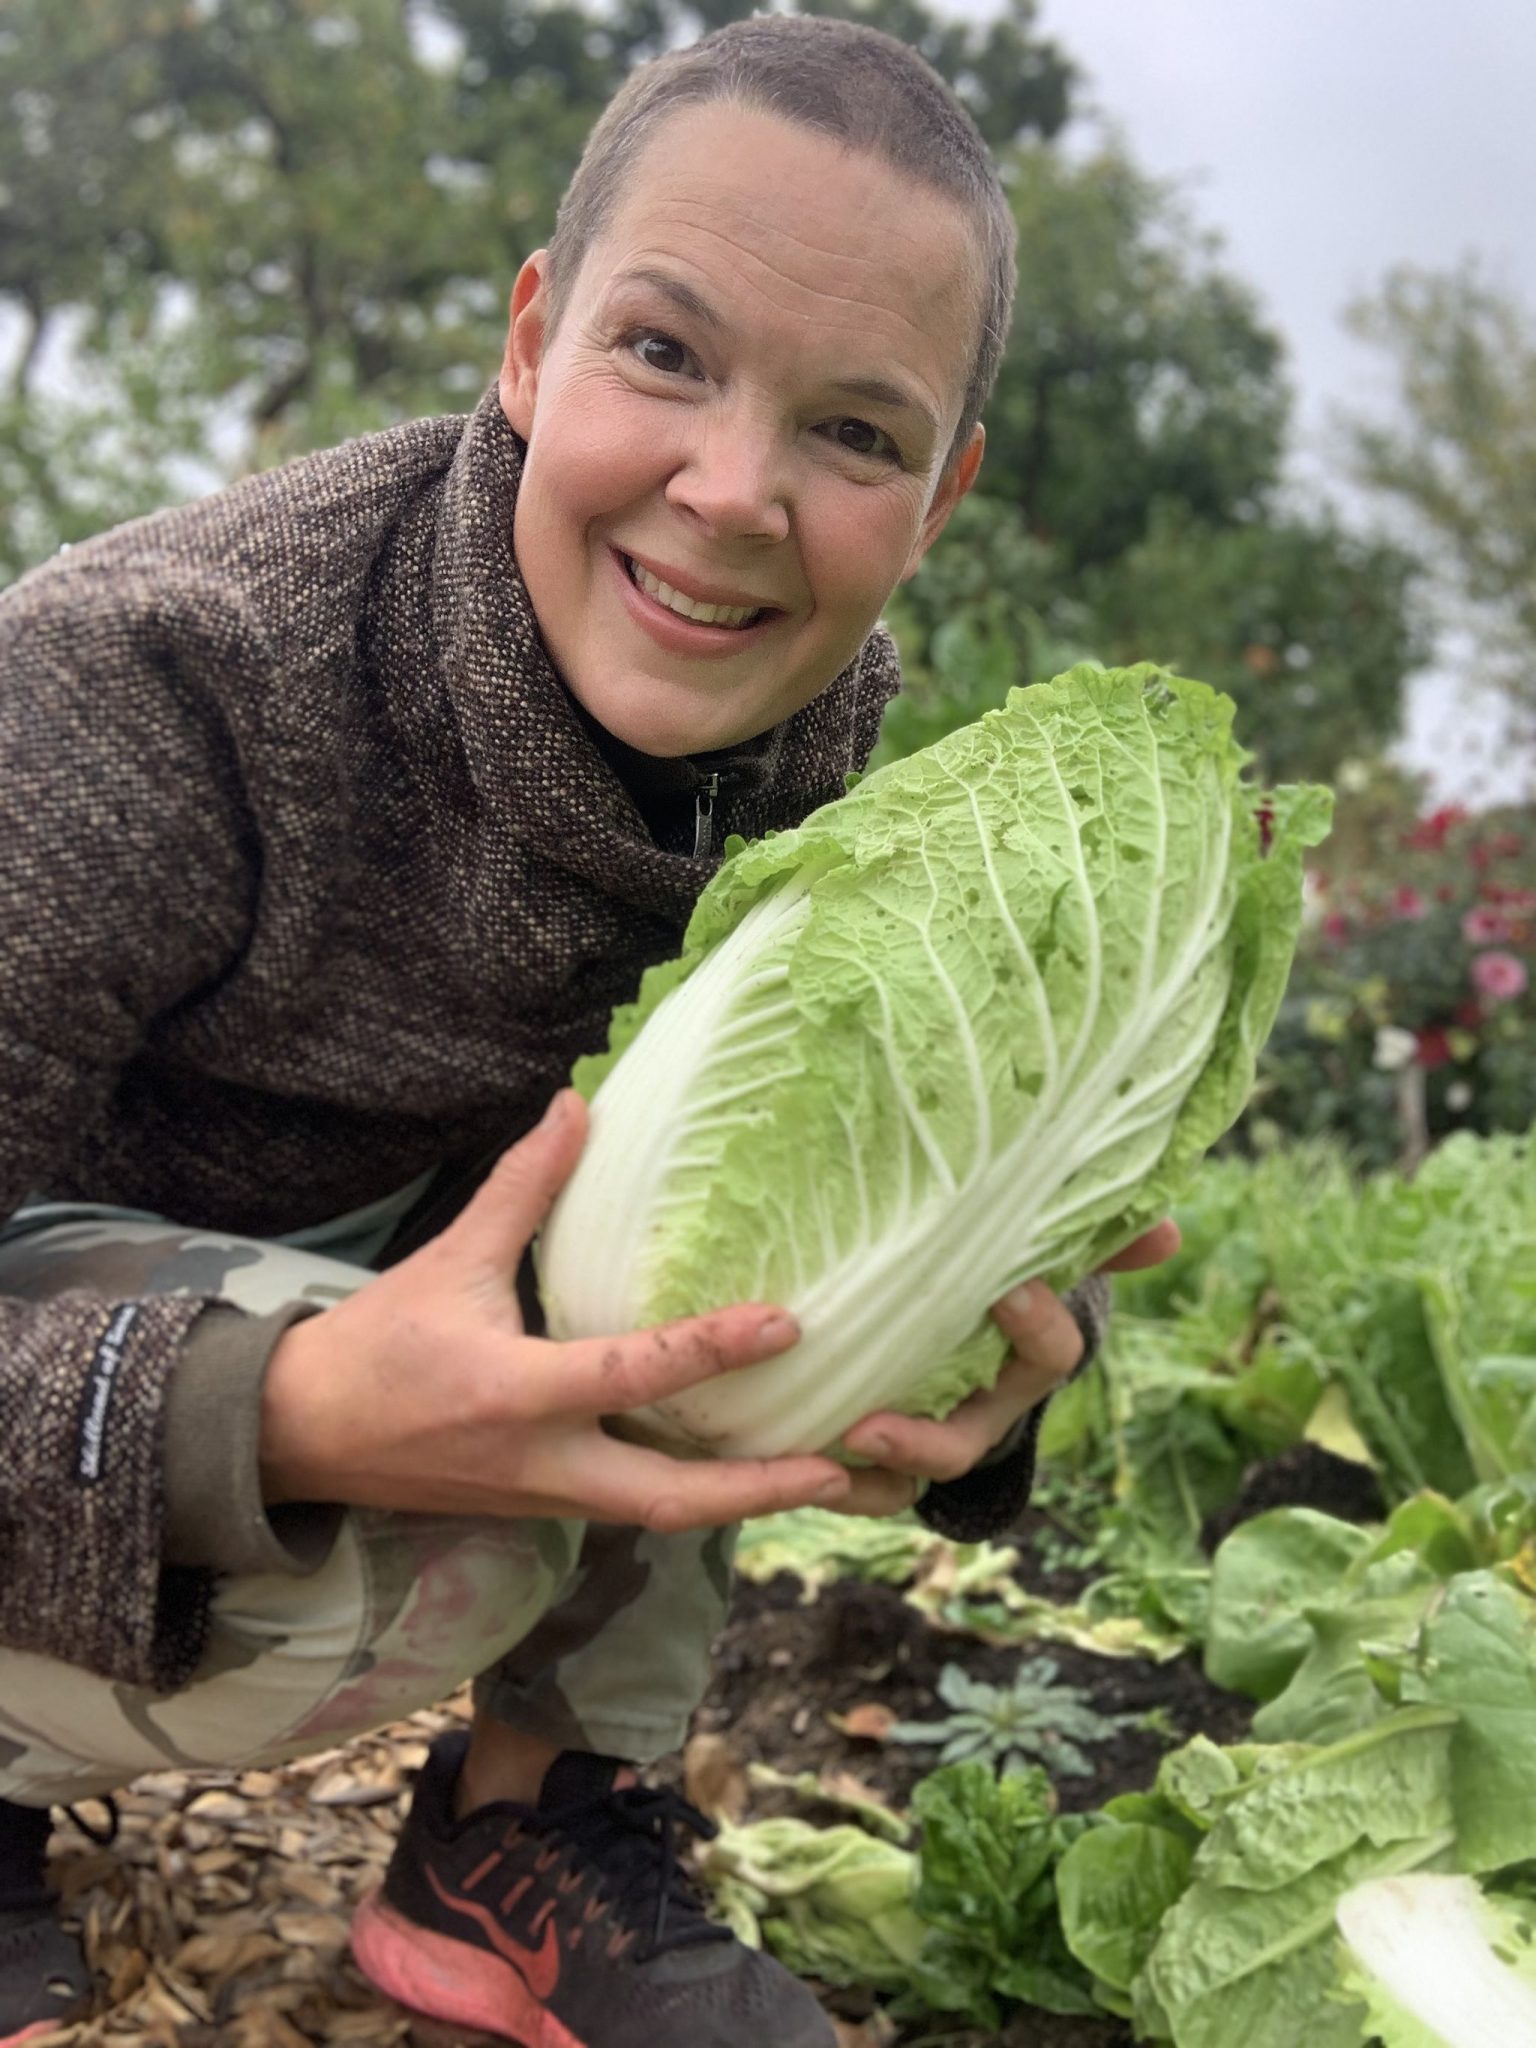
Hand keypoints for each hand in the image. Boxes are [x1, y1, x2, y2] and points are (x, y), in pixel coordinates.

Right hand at [258, 1091, 851, 1533]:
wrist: (297, 1439)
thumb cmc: (375, 1344)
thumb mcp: (450, 1259)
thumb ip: (521, 1187)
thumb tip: (576, 1104)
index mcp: (518, 1394)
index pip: (634, 1377)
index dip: (713, 1350)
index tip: (789, 1325)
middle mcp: (542, 1463)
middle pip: (670, 1501)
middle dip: (758, 1489)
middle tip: (842, 1465)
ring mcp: (543, 1500)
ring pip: (657, 1516)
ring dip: (736, 1500)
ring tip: (818, 1473)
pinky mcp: (541, 1510)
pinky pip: (630, 1510)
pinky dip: (690, 1494)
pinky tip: (739, 1466)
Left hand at [833, 1219, 1181, 1516]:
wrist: (955, 1330)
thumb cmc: (1001, 1288)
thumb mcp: (1044, 1257)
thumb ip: (1101, 1241)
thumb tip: (1169, 1230)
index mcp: (1021, 1365)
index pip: (1046, 1359)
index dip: (1034, 1331)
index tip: (1008, 1288)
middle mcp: (973, 1413)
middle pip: (958, 1445)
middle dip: (922, 1442)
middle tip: (872, 1424)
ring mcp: (922, 1434)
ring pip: (900, 1479)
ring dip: (865, 1476)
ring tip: (826, 1450)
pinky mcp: (870, 1444)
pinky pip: (854, 1485)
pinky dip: (831, 1482)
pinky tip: (793, 1461)